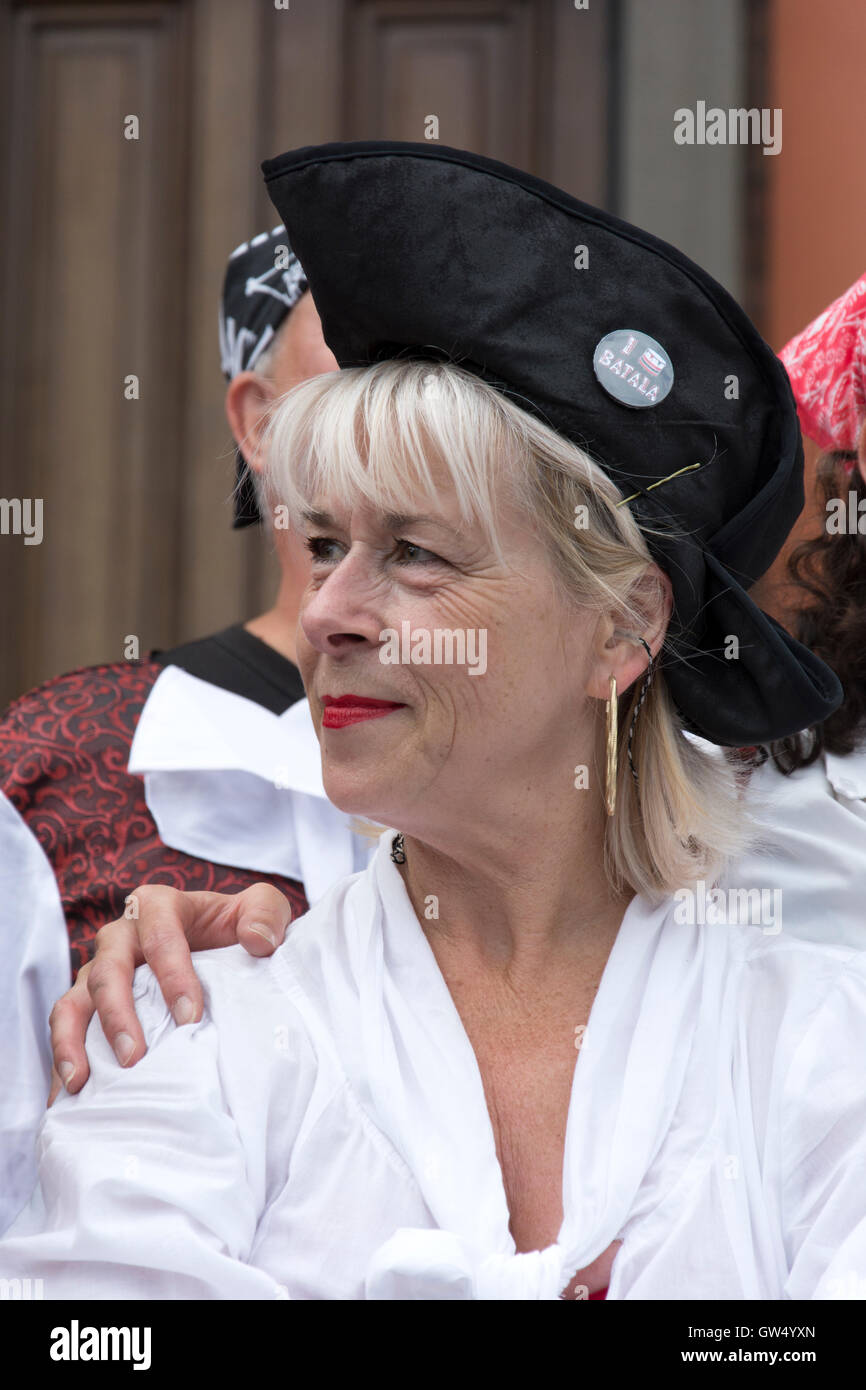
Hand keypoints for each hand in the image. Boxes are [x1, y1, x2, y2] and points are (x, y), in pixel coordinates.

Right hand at [48, 883, 292, 1101]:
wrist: (220, 942)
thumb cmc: (238, 925)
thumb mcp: (262, 907)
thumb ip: (266, 913)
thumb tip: (257, 941)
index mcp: (158, 906)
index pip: (160, 936)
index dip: (173, 976)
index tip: (190, 1018)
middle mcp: (121, 936)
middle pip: (108, 970)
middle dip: (118, 1014)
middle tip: (134, 1057)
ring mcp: (100, 970)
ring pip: (74, 1000)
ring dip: (72, 1041)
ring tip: (80, 1082)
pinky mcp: (89, 1002)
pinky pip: (67, 1028)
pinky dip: (63, 1058)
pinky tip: (67, 1095)